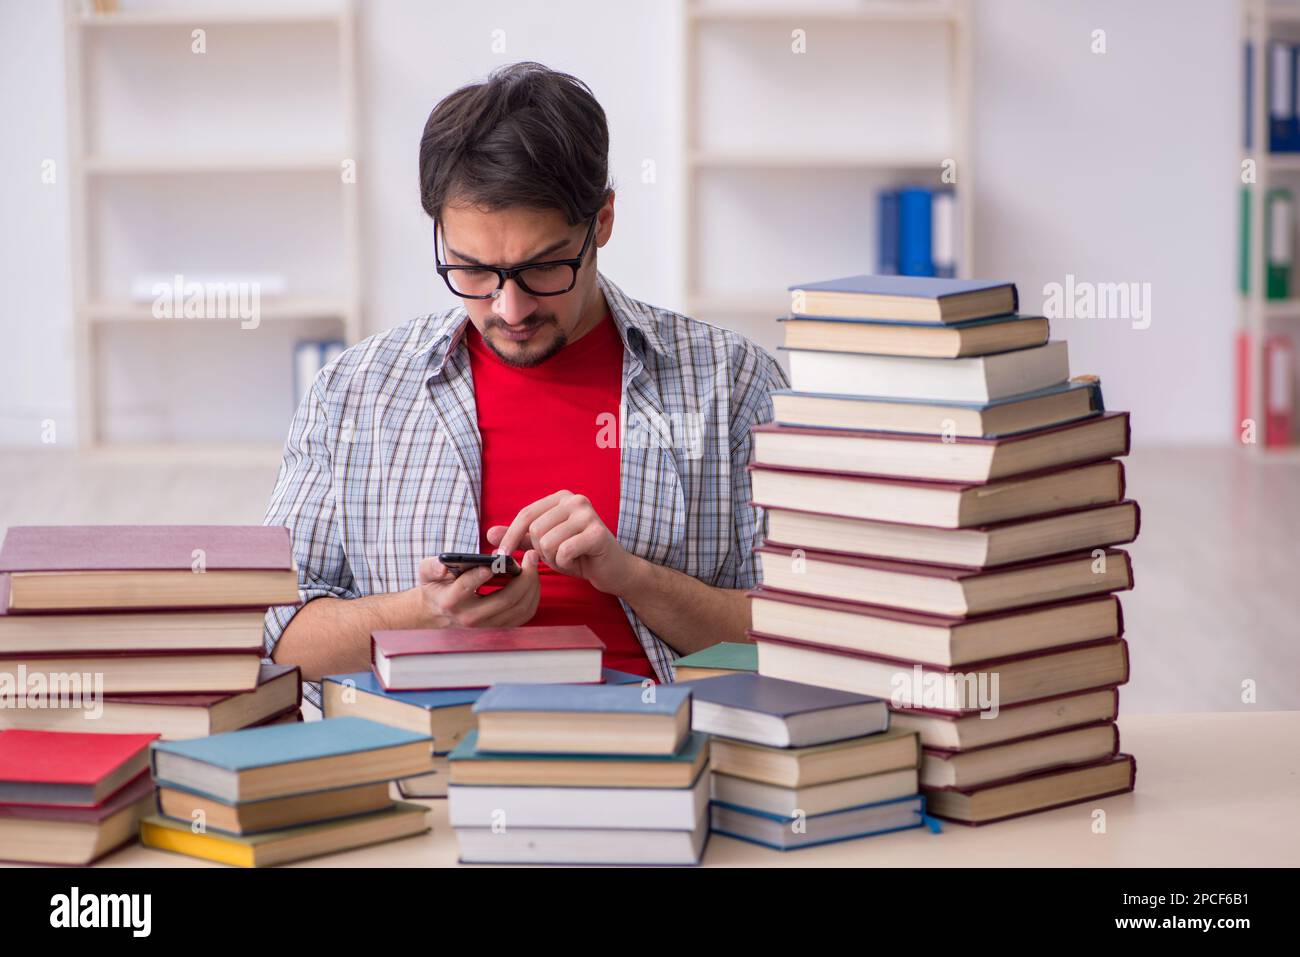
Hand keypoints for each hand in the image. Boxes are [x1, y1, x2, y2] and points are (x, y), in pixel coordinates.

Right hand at [410, 551, 539, 627]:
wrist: (439, 613)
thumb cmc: (437, 588)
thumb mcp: (427, 573)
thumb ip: (433, 566)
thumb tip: (443, 565)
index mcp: (451, 602)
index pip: (467, 587)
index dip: (481, 574)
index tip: (495, 561)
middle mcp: (471, 618)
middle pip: (505, 600)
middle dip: (524, 576)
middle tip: (530, 556)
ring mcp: (488, 627)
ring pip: (519, 608)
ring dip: (531, 585)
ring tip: (533, 564)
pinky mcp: (500, 628)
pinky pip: (524, 614)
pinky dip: (532, 596)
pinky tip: (533, 580)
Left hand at [487, 490, 642, 596]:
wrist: (613, 570)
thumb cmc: (578, 554)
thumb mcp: (544, 545)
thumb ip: (520, 537)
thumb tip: (490, 534)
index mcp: (561, 498)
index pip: (526, 514)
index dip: (510, 536)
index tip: (501, 555)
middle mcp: (575, 500)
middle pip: (536, 530)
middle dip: (541, 551)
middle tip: (558, 555)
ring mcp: (588, 514)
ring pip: (548, 542)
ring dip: (554, 559)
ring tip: (569, 558)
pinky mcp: (598, 533)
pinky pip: (564, 551)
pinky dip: (566, 564)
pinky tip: (579, 562)